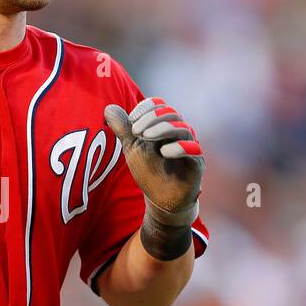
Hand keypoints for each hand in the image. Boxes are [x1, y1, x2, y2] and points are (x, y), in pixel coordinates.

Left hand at [104, 97, 203, 225]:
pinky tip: (164, 152)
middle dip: (152, 118)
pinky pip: (193, 150)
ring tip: (146, 137)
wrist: (161, 199)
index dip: (147, 107)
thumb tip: (108, 108)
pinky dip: (179, 148)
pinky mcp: (197, 163)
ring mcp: (190, 147)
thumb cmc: (149, 171)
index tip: (132, 118)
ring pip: (182, 128)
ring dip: (163, 129)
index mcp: (164, 126)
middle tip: (135, 131)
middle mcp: (179, 133)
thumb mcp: (132, 149)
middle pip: (172, 114)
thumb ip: (123, 129)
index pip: (160, 106)